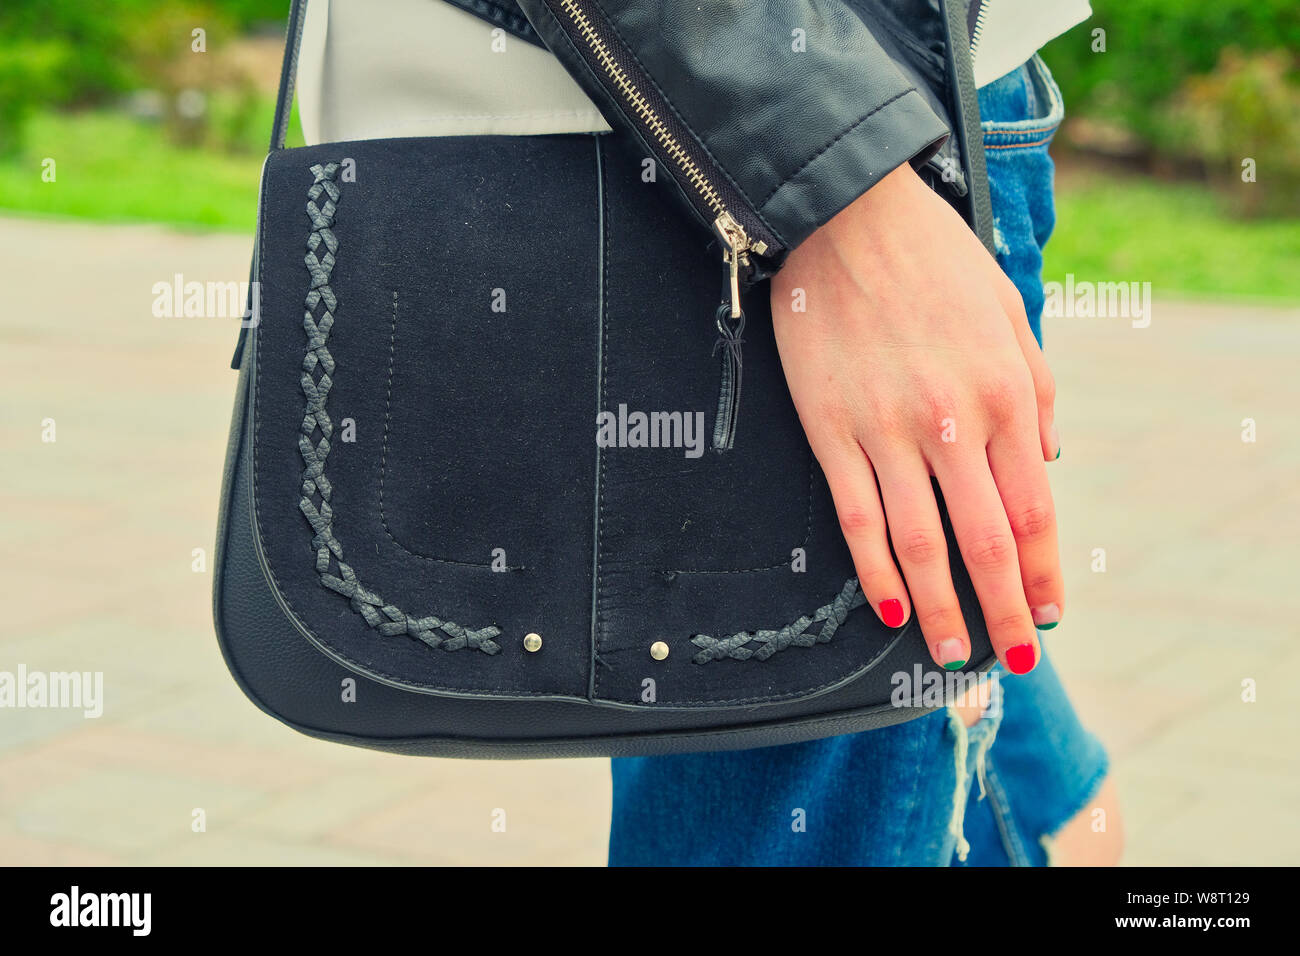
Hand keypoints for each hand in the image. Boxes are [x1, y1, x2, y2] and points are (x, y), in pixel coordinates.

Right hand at [771, 163, 1061, 673]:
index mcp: (1005, 393)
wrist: (845, 216)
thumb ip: (1038, 391)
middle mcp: (952, 423)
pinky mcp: (830, 430)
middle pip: (984, 542)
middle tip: (1011, 659)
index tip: (1049, 612)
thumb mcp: (1010, 312)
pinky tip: (888, 605)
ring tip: (951, 652)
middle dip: (1004, 611)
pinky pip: (856, 517)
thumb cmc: (934, 260)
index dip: (1043, 571)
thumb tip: (1044, 466)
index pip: (1033, 509)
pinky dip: (875, 569)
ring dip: (939, 608)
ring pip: (919, 544)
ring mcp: (886, 431)